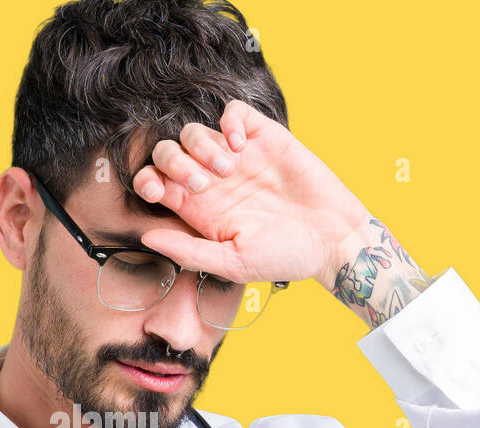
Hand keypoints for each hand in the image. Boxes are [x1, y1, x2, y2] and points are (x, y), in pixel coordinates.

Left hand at [131, 99, 372, 290]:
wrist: (332, 239)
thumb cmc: (284, 257)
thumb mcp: (232, 262)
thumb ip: (189, 251)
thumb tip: (147, 237)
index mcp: (198, 209)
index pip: (155, 182)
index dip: (147, 181)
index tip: (160, 192)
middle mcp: (212, 180)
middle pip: (167, 152)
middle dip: (173, 162)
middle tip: (202, 184)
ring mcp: (237, 157)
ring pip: (194, 131)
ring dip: (200, 146)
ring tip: (228, 170)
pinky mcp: (263, 138)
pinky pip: (233, 113)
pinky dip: (229, 121)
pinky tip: (240, 145)